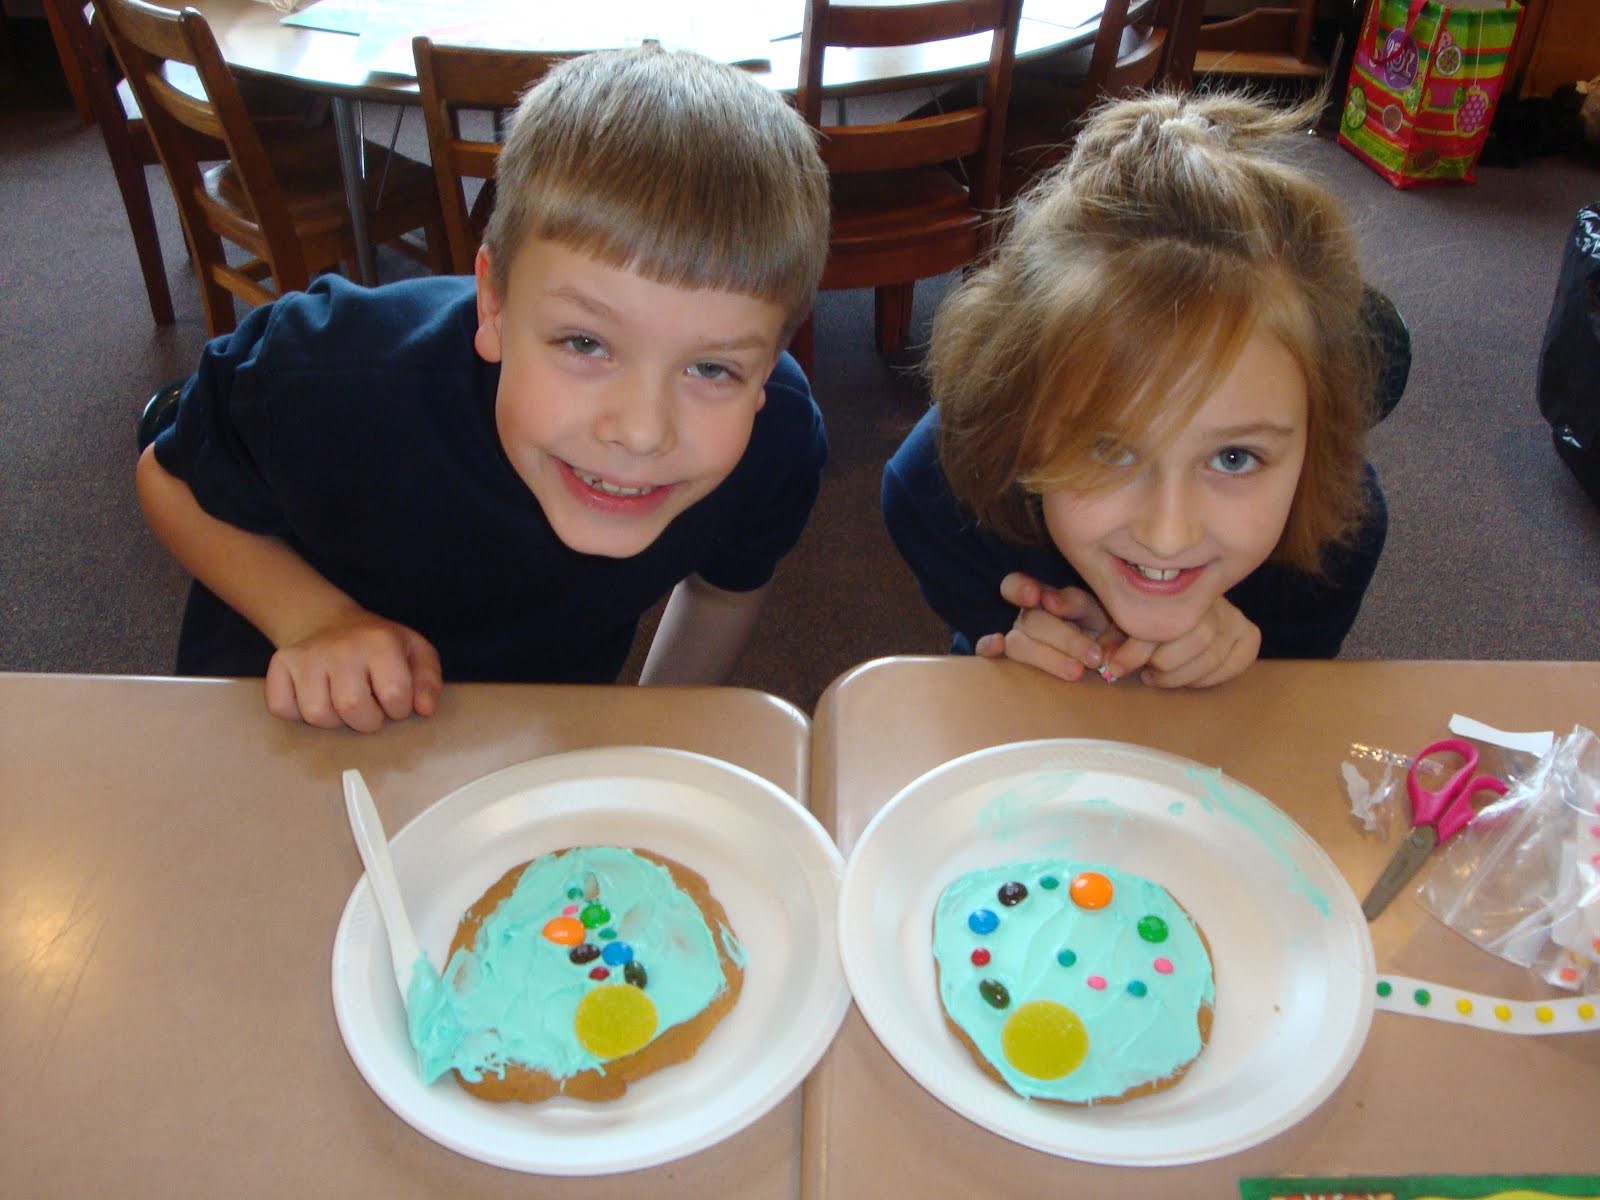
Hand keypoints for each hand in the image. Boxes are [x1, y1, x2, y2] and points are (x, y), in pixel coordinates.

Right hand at [264, 611, 442, 732]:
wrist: (330, 622)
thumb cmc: (379, 646)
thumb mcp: (415, 653)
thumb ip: (428, 681)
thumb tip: (425, 710)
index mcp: (380, 642)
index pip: (395, 696)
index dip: (398, 708)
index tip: (394, 699)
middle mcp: (341, 646)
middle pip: (352, 709)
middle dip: (367, 720)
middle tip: (368, 705)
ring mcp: (306, 654)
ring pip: (316, 714)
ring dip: (333, 719)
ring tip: (341, 701)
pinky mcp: (280, 663)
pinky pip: (283, 708)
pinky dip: (297, 712)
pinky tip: (314, 695)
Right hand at [973, 573, 1114, 681]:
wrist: (1109, 669)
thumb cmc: (1105, 637)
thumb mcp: (1103, 615)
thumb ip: (1078, 606)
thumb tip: (1050, 601)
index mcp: (1044, 600)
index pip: (1016, 586)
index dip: (1019, 589)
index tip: (1036, 597)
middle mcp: (1024, 620)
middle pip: (1031, 622)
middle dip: (1066, 639)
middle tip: (1094, 656)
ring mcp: (1014, 643)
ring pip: (1017, 645)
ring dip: (1049, 658)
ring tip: (1078, 672)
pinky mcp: (1008, 665)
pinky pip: (987, 655)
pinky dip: (988, 648)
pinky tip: (998, 646)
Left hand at [1100, 595, 1260, 688]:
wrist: (1174, 611)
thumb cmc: (1141, 620)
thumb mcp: (1121, 623)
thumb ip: (1114, 638)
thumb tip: (1104, 662)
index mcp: (1176, 587)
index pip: (1161, 619)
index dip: (1136, 650)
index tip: (1115, 667)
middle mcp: (1209, 596)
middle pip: (1196, 636)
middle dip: (1166, 662)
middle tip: (1147, 672)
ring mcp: (1232, 614)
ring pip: (1214, 653)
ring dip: (1183, 675)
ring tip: (1159, 677)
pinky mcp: (1248, 634)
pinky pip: (1241, 658)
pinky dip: (1214, 675)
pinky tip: (1192, 679)